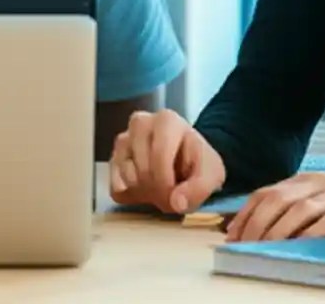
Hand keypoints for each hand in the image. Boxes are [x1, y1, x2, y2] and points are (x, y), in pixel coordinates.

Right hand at [108, 109, 225, 212]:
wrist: (185, 158)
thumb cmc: (196, 161)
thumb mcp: (212, 173)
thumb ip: (200, 187)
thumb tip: (177, 203)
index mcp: (166, 121)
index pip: (159, 158)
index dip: (168, 184)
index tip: (178, 196)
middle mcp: (139, 123)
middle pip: (143, 170)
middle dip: (158, 190)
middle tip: (171, 195)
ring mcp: (123, 140)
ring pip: (128, 178)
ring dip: (145, 192)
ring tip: (161, 188)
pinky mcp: (113, 158)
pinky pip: (116, 187)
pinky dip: (131, 195)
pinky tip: (146, 188)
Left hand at [225, 172, 324, 241]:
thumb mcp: (321, 203)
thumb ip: (294, 211)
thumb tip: (257, 232)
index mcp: (305, 180)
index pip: (265, 193)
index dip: (245, 214)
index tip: (230, 236)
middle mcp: (318, 182)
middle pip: (277, 200)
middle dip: (255, 224)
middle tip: (242, 246)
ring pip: (299, 210)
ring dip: (277, 230)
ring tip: (263, 248)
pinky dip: (311, 234)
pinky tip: (298, 246)